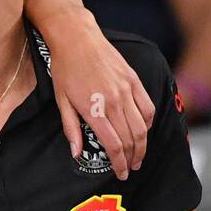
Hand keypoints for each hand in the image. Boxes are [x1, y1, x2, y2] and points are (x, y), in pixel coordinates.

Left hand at [48, 9, 155, 179]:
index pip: (114, 146)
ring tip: (139, 155)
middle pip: (131, 139)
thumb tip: (76, 153)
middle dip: (133, 158)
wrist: (76, 37)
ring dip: (143, 144)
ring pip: (143, 125)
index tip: (121, 173)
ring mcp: (127, 89)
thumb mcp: (62, 102)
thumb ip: (72, 129)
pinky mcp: (134, 79)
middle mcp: (114, 101)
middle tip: (131, 169)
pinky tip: (143, 130)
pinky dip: (148, 122)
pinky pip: (148, 106)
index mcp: (95, 110)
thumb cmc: (64, 69)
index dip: (119, 164)